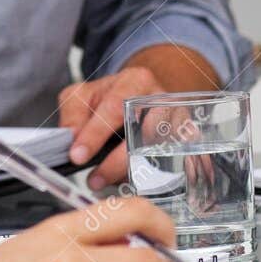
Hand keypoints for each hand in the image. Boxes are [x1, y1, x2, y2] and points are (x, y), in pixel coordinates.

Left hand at [59, 45, 219, 189]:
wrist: (145, 97)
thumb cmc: (112, 97)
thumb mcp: (84, 95)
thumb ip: (73, 113)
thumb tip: (72, 138)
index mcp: (134, 80)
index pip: (114, 107)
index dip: (94, 134)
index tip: (77, 156)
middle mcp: (161, 99)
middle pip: (140, 136)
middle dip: (113, 164)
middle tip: (94, 180)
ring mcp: (179, 122)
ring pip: (156, 156)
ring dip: (129, 174)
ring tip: (107, 181)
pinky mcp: (188, 143)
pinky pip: (169, 168)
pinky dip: (147, 179)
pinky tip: (130, 181)